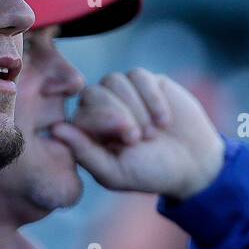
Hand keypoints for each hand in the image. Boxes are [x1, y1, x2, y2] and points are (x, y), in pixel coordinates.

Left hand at [50, 69, 224, 200]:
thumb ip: (84, 153)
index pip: (79, 113)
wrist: (193, 163)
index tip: (130, 141)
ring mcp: (122, 93)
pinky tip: (164, 119)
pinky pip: (138, 76)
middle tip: (140, 138)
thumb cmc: (149, 173)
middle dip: (119, 114)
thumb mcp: (115, 172)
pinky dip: (152, 98)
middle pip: (94, 92)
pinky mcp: (146, 82)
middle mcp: (101, 109)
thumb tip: (54, 129)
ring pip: (115, 80)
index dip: (103, 122)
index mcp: (88, 132)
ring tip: (153, 132)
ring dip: (137, 107)